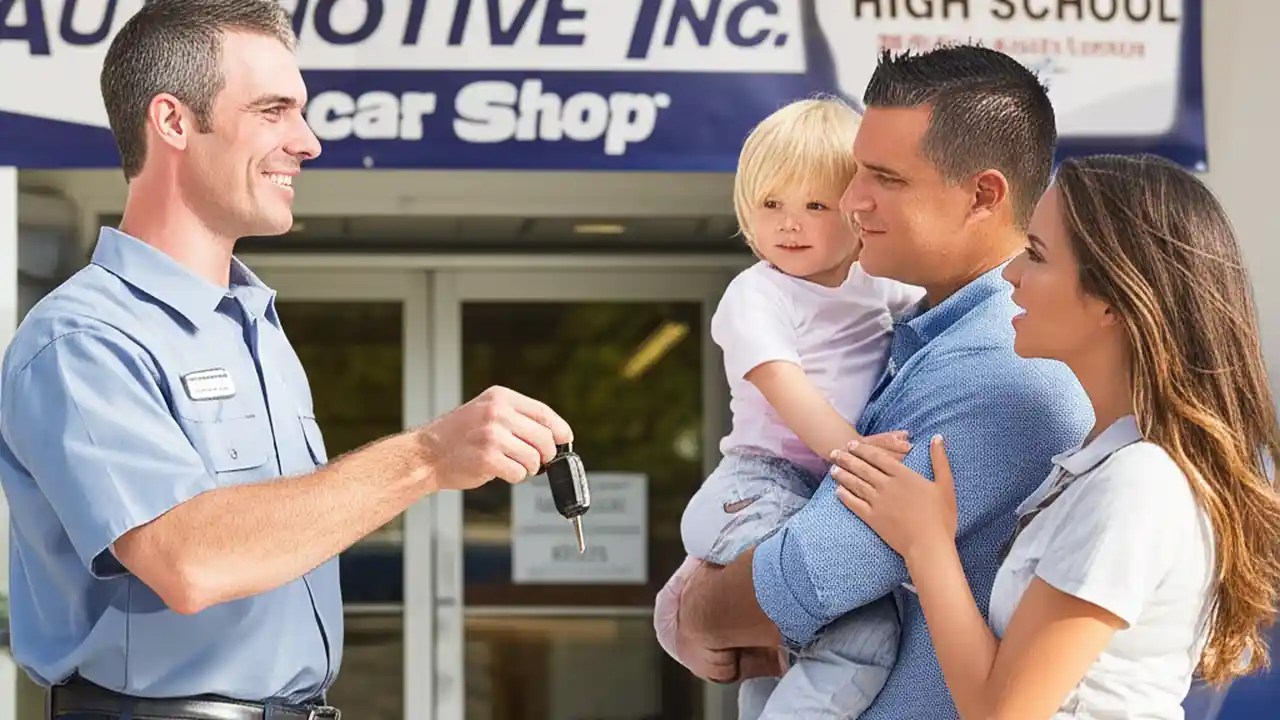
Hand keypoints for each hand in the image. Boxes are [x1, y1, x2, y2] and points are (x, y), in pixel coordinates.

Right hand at [418, 386, 572, 490]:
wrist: (427, 454)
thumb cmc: (459, 436)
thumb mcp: (486, 412)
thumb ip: (517, 418)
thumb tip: (555, 435)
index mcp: (500, 398)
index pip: (543, 412)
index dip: (559, 429)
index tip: (564, 439)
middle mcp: (497, 413)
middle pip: (544, 438)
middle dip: (545, 454)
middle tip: (535, 460)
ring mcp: (492, 436)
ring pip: (534, 458)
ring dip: (528, 468)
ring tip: (512, 465)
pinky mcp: (488, 459)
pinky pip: (520, 473)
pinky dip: (515, 477)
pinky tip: (500, 471)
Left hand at [830, 435, 957, 562]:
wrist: (929, 545)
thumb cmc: (941, 517)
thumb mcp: (945, 485)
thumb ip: (939, 460)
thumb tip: (937, 437)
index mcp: (904, 476)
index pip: (878, 457)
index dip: (863, 449)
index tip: (852, 444)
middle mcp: (887, 486)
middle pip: (863, 468)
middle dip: (847, 458)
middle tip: (834, 452)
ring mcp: (878, 502)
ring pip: (856, 484)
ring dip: (843, 475)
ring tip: (833, 468)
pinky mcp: (873, 518)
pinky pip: (855, 504)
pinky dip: (845, 496)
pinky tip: (837, 491)